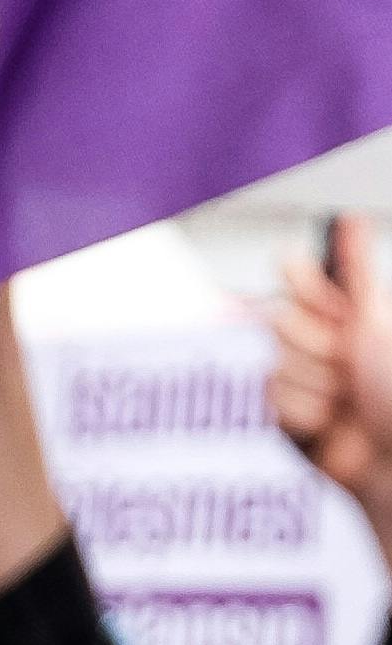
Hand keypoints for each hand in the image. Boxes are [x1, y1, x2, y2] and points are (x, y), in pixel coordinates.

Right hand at [272, 220, 391, 552]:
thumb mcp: (378, 323)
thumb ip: (356, 273)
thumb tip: (348, 220)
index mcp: (340, 314)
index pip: (293, 280)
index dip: (308, 296)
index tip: (339, 318)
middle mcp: (316, 342)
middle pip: (276, 323)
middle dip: (316, 350)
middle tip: (350, 372)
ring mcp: (297, 378)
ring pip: (271, 364)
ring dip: (313, 388)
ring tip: (345, 405)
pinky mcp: (282, 415)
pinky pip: (266, 400)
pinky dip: (301, 414)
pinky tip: (328, 425)